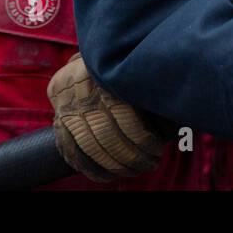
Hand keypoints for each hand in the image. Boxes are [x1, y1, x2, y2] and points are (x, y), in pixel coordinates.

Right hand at [46, 52, 168, 181]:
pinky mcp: (59, 122)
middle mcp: (79, 89)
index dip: (140, 136)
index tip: (158, 147)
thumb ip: (144, 82)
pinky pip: (73, 152)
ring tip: (138, 169)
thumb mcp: (133, 64)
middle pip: (106, 133)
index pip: (121, 112)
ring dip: (117, 164)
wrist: (92, 57)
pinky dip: (93, 169)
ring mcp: (66, 107)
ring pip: (91, 146)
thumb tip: (172, 116)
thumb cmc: (125, 64)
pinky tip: (111, 175)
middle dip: (132, 155)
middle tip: (152, 162)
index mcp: (100, 72)